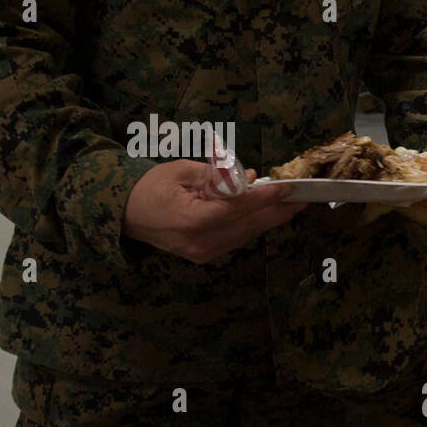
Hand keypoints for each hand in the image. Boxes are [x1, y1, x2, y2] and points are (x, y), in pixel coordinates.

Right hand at [122, 161, 305, 263]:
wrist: (123, 214)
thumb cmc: (149, 187)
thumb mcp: (182, 171)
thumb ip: (217, 176)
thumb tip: (249, 177)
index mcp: (192, 220)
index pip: (238, 208)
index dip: (266, 197)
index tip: (288, 187)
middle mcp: (200, 243)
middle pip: (249, 226)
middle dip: (277, 211)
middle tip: (303, 198)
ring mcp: (202, 253)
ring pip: (245, 234)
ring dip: (267, 218)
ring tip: (288, 202)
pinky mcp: (204, 255)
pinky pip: (235, 238)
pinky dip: (250, 223)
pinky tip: (262, 210)